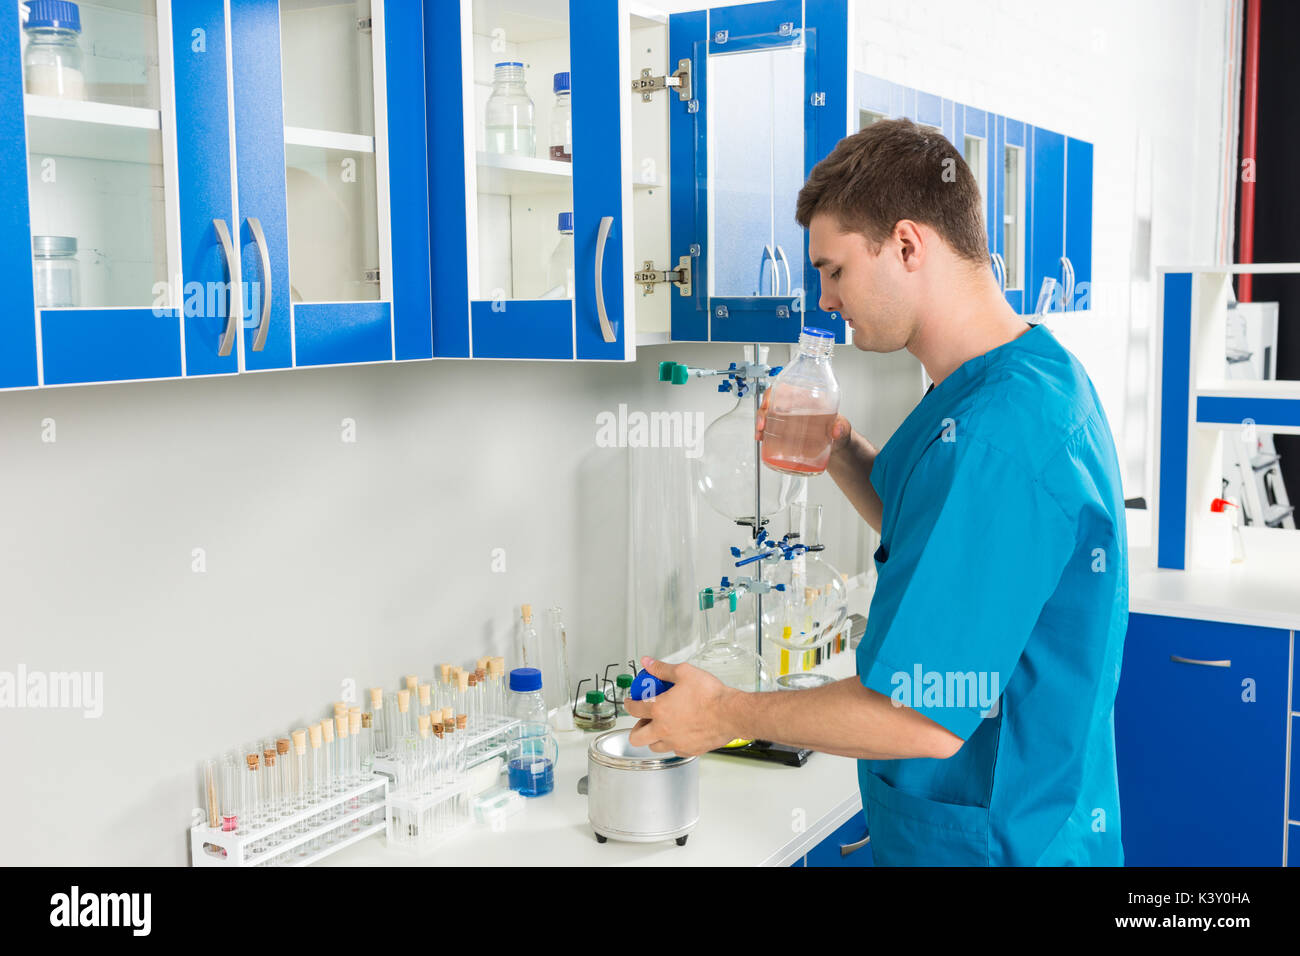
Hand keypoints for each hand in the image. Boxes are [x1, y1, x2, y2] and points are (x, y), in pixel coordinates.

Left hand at [624, 657, 739, 756]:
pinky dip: (673, 744)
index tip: (631, 702)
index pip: (634, 709)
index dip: (629, 704)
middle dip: (636, 728)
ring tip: (661, 728)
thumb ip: (662, 669)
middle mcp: (664, 730)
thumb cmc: (711, 695)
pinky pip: (674, 751)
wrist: (731, 713)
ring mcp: (676, 743)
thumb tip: (648, 663)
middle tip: (644, 720)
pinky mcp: (689, 750)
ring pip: (654, 747)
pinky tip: (679, 734)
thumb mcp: (684, 673)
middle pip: (636, 737)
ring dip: (653, 738)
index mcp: (659, 710)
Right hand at [754, 388, 854, 459]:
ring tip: (760, 435)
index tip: (768, 404)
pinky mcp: (787, 432)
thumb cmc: (840, 433)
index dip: (773, 393)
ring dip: (761, 424)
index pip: (786, 387)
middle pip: (773, 402)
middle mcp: (796, 406)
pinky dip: (764, 434)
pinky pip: (771, 429)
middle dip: (762, 412)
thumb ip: (842, 427)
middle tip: (762, 425)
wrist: (838, 448)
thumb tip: (836, 429)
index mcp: (808, 398)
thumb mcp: (844, 428)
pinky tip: (762, 440)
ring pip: (769, 416)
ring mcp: (790, 419)